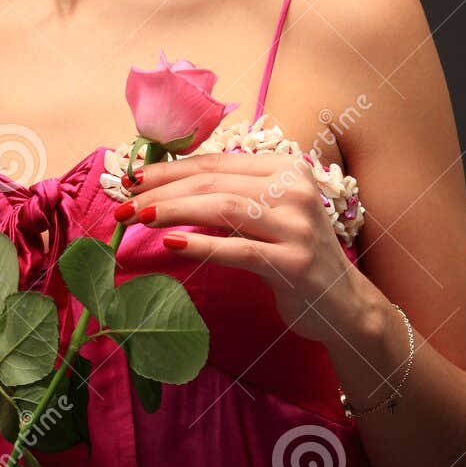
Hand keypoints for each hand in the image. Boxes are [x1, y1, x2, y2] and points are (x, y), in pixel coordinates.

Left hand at [118, 150, 366, 343]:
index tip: (132, 180)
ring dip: (172, 211)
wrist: (343, 305)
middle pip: (214, 182)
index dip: (170, 169)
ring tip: (137, 218)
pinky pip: (238, 250)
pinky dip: (201, 245)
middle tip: (123, 204)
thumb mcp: (268, 215)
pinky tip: (171, 244)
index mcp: (286, 169)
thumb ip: (231, 196)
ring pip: (223, 208)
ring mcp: (297, 225)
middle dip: (162, 191)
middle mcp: (294, 190)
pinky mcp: (294, 262)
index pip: (216, 161)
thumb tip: (163, 186)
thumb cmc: (294, 256)